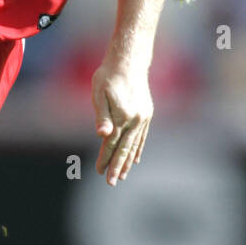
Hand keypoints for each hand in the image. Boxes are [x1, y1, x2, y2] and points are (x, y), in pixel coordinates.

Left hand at [91, 60, 152, 185]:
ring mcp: (143, 118)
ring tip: (123, 175)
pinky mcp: (146, 114)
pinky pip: (142, 136)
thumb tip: (102, 135)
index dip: (105, 158)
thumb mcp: (98, 94)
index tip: (100, 172)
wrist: (129, 62)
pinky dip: (138, 149)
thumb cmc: (108, 76)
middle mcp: (135, 120)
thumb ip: (101, 116)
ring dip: (128, 161)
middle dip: (117, 166)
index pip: (112, 143)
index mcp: (122, 116)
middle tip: (112, 182)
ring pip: (135, 144)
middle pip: (125, 148)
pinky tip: (136, 159)